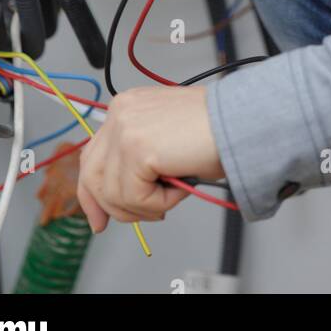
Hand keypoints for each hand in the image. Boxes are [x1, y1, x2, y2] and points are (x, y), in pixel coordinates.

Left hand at [77, 86, 224, 230]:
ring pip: (114, 194)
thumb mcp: (163, 139)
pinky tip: (180, 188)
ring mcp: (125, 130)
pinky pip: (135, 198)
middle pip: (93, 175)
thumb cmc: (213, 130)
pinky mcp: (137, 149)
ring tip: (173, 193)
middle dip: (107, 207)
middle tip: (121, 223)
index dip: (92, 192)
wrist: (238, 120)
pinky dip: (159, 203)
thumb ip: (137, 156)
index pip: (92, 155)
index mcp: (126, 107)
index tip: (99, 217)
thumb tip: (118, 196)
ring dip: (146, 206)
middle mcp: (120, 113)